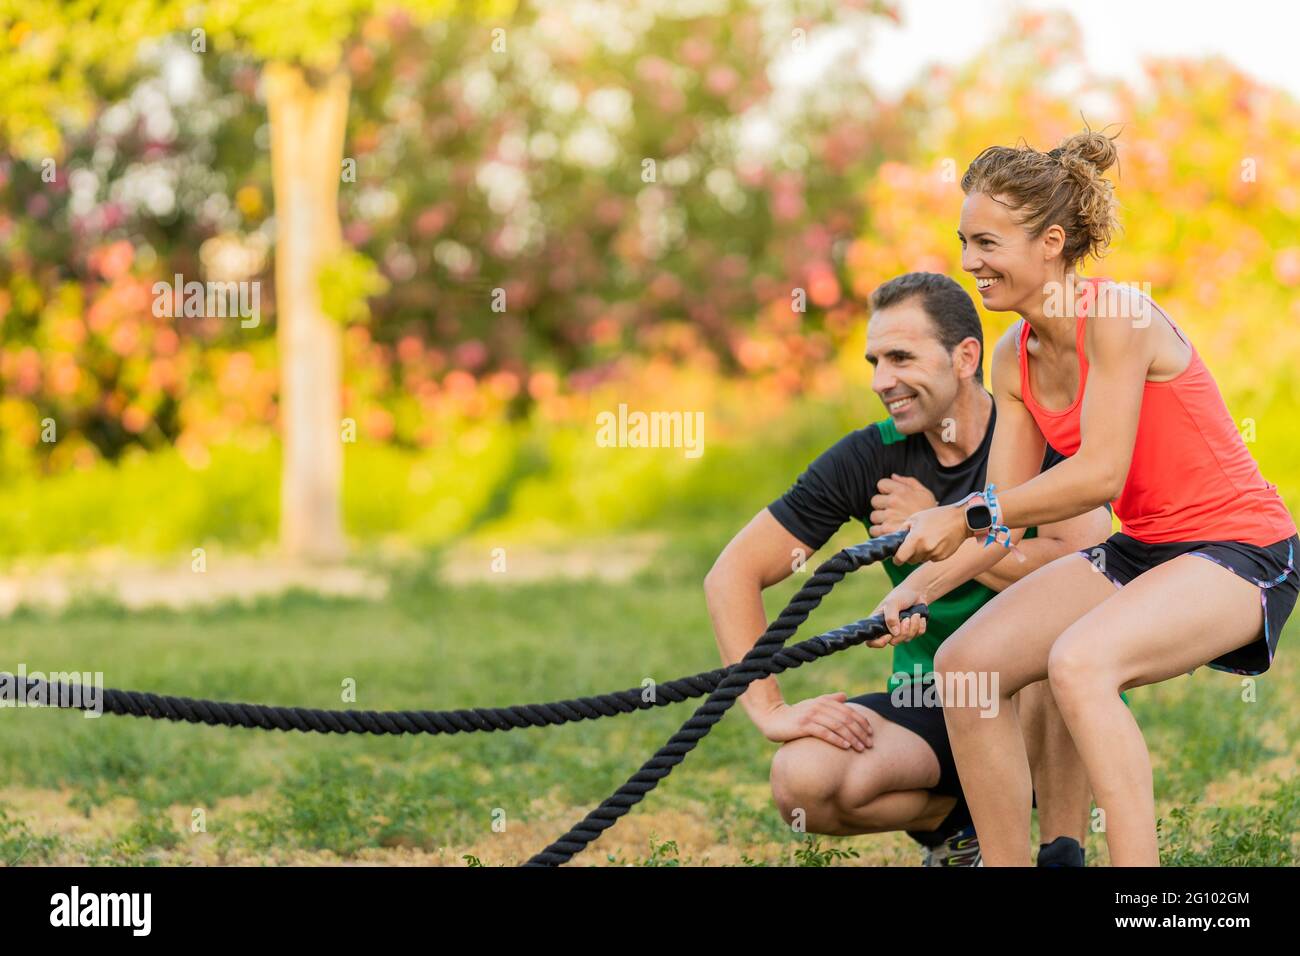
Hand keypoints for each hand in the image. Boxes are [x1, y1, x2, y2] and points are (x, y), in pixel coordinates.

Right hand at [756, 693, 874, 750]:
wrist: (772, 718)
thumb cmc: (795, 714)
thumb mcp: (812, 705)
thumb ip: (829, 700)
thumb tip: (845, 696)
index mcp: (824, 701)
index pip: (849, 711)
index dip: (862, 722)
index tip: (871, 734)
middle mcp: (819, 706)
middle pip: (846, 719)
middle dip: (860, 732)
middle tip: (870, 745)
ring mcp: (811, 715)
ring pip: (838, 726)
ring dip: (852, 738)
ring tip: (861, 748)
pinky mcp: (803, 725)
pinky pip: (824, 732)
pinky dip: (837, 739)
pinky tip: (845, 747)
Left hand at [868, 473, 937, 534]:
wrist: (935, 531)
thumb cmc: (930, 512)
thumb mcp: (924, 493)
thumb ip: (909, 482)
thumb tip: (893, 476)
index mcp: (901, 490)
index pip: (881, 484)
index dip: (885, 490)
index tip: (890, 496)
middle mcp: (893, 502)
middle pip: (874, 501)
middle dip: (881, 506)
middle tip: (891, 511)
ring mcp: (889, 516)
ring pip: (873, 516)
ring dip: (880, 520)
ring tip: (891, 522)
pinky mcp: (886, 530)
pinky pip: (873, 530)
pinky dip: (879, 532)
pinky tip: (888, 531)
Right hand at [869, 582, 928, 643]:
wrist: (917, 592)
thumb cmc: (900, 595)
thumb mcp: (893, 603)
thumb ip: (891, 617)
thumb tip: (894, 633)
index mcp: (878, 623)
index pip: (871, 641)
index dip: (879, 642)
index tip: (888, 635)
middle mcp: (888, 630)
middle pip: (894, 642)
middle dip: (903, 631)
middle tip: (907, 619)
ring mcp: (900, 631)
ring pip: (907, 639)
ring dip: (913, 626)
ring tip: (914, 614)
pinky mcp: (912, 631)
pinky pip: (918, 634)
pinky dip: (921, 625)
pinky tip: (919, 616)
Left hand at [894, 503, 970, 564]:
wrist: (961, 520)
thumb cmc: (937, 516)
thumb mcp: (916, 518)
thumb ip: (903, 530)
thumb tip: (896, 540)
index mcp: (916, 538)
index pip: (900, 558)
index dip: (896, 559)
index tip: (897, 557)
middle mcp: (925, 548)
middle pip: (910, 560)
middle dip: (909, 554)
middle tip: (914, 543)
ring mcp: (935, 554)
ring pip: (921, 560)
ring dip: (920, 553)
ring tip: (927, 539)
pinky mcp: (943, 557)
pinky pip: (931, 558)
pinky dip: (930, 553)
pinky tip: (936, 542)